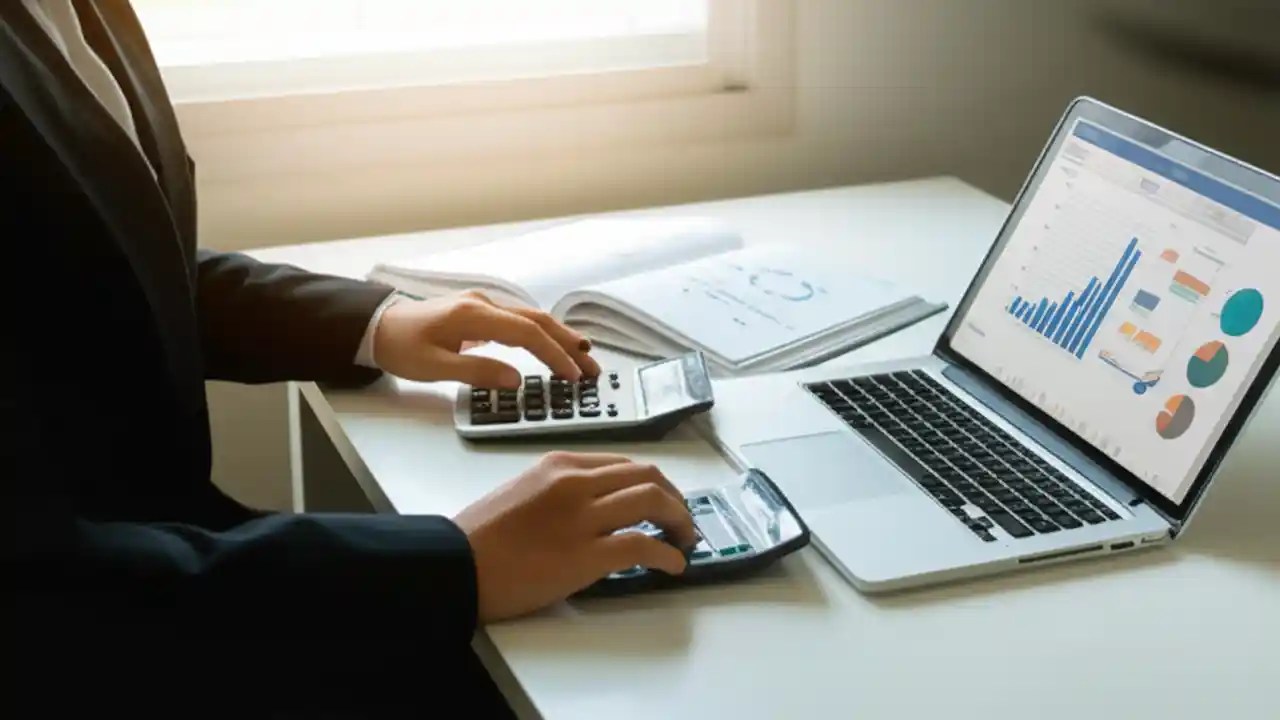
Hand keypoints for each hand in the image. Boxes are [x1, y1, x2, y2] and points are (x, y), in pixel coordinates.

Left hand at [373, 290, 600, 387]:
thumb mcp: (432, 367)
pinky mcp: (480, 311)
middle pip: (537, 320)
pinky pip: (520, 319)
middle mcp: (483, 303)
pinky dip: (542, 332)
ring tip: (583, 357)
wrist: (376, 326)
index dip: (554, 354)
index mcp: (473, 315)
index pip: (527, 334)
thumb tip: (516, 380)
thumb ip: (476, 372)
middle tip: (592, 368)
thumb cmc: (401, 347)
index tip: (573, 376)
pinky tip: (554, 345)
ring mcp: (482, 304)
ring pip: (532, 317)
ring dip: (559, 337)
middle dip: (568, 343)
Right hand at [453, 452, 697, 622]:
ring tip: (684, 539)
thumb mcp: (524, 492)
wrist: (455, 564)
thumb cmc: (480, 537)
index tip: (662, 500)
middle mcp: (575, 482)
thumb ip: (561, 492)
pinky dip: (667, 554)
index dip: (653, 483)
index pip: (623, 464)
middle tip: (681, 519)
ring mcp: (582, 516)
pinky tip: (673, 563)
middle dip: (674, 497)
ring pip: (653, 500)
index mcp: (559, 465)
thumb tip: (596, 510)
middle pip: (648, 475)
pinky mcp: (585, 554)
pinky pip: (642, 545)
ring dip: (679, 520)